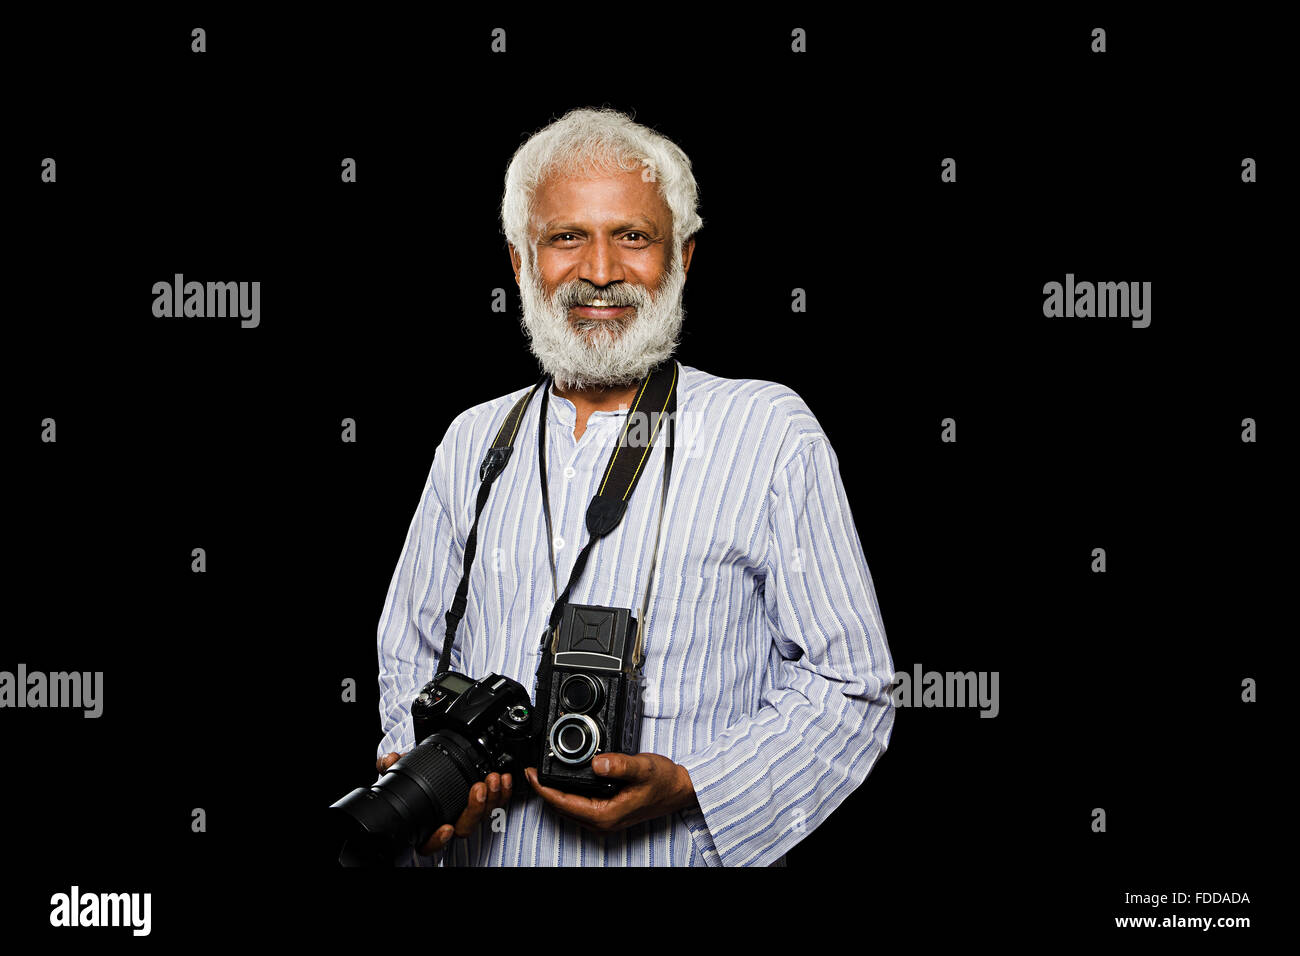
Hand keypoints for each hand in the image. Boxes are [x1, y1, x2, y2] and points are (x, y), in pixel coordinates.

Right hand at [376, 751, 513, 855]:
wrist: (435, 774)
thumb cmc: (418, 780)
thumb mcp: (402, 771)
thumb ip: (393, 766)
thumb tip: (389, 760)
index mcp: (427, 824)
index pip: (428, 842)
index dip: (437, 840)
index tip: (446, 828)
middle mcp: (449, 823)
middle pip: (464, 828)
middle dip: (475, 808)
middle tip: (479, 787)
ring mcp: (468, 815)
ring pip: (484, 817)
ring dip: (493, 798)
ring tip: (494, 778)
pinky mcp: (486, 804)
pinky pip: (498, 804)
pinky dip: (504, 793)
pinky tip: (505, 779)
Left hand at [524, 752, 695, 833]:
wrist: (679, 789)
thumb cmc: (664, 781)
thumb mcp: (642, 768)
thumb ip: (620, 765)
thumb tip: (597, 763)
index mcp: (606, 815)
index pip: (564, 803)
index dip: (543, 788)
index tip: (531, 774)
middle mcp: (602, 822)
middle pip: (561, 808)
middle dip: (543, 791)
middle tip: (531, 771)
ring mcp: (604, 819)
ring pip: (568, 808)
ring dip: (554, 793)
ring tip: (541, 774)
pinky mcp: (607, 813)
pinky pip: (578, 806)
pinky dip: (567, 794)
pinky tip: (564, 780)